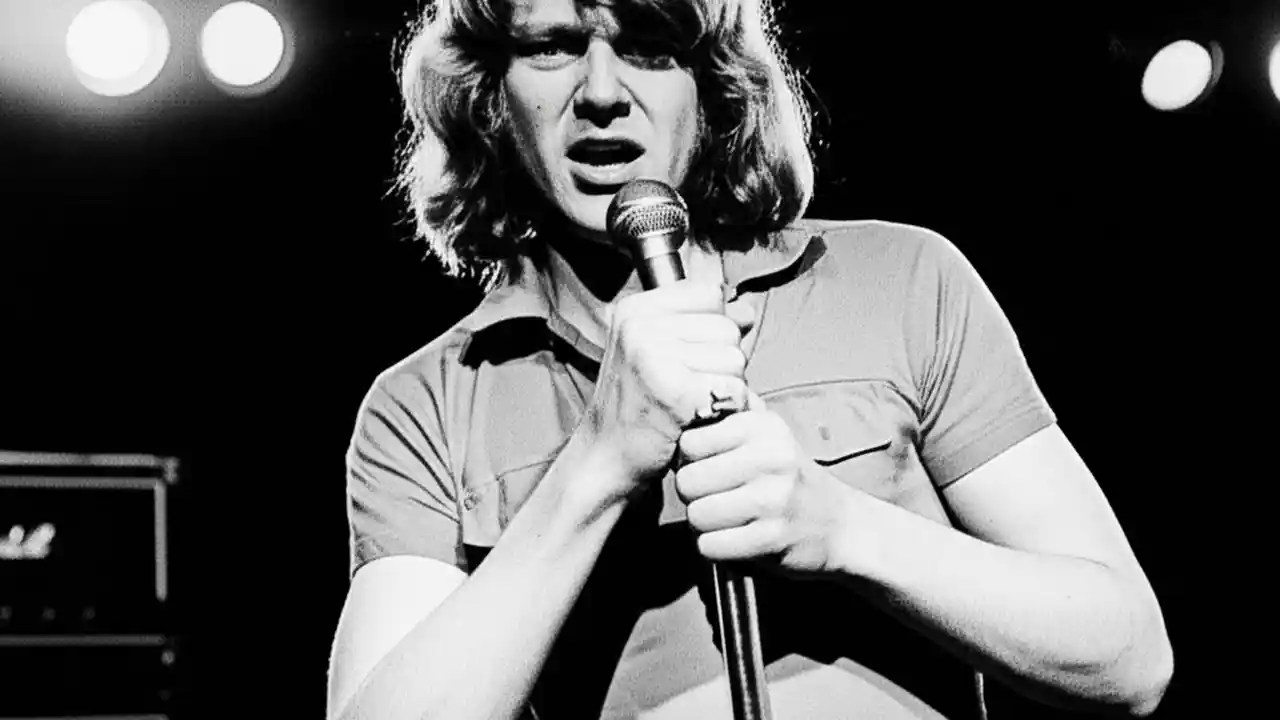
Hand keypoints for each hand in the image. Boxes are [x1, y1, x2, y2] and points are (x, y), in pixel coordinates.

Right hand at [580, 279, 753, 503]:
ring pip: (735, 359)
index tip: (688, 358)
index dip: (713, 328)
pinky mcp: (674, 390)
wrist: (606, 458)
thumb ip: (703, 325)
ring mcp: (654, 356)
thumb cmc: (638, 407)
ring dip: (725, 388)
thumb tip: (746, 310)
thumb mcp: (661, 352)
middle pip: (727, 328)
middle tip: (688, 388)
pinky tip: (700, 418)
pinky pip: (734, 389)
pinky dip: (727, 409)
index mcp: (635, 309)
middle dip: (721, 362)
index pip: (710, 294)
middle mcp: (640, 326)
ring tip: (691, 404)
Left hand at [675, 393, 856, 578]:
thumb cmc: (790, 478)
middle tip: (715, 498)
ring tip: (726, 518)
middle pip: (687, 482)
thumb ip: (733, 412)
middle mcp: (770, 458)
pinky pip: (710, 546)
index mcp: (763, 427)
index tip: (707, 468)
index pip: (689, 443)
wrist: (839, 524)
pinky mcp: (772, 538)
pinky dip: (715, 548)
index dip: (690, 461)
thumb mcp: (769, 433)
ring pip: (696, 516)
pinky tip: (734, 539)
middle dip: (693, 496)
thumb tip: (688, 397)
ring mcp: (772, 499)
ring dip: (704, 524)